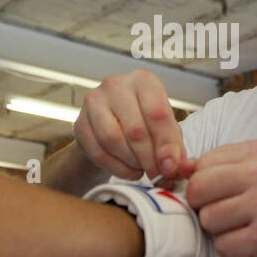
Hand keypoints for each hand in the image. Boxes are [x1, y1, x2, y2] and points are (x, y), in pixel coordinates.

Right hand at [73, 69, 191, 182]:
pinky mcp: (79, 123)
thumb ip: (174, 146)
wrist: (110, 124)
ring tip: (144, 170)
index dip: (166, 145)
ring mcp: (94, 102)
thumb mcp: (165, 128)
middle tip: (158, 175)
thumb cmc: (145, 122)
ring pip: (114, 140)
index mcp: (144, 80)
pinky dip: (117, 168)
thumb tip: (176, 167)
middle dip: (149, 159)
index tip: (171, 167)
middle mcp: (116, 85)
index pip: (157, 113)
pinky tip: (130, 172)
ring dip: (132, 163)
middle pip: (135, 130)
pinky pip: (98, 152)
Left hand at [185, 141, 256, 256]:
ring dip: (221, 233)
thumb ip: (229, 167)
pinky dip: (234, 252)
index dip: (202, 185)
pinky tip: (254, 247)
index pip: (204, 162)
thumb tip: (180, 168)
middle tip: (228, 219)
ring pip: (208, 219)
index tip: (218, 198)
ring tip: (246, 232)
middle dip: (205, 208)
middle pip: (198, 188)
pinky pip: (224, 246)